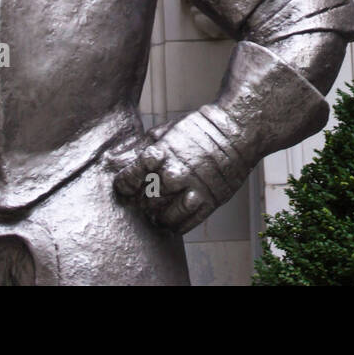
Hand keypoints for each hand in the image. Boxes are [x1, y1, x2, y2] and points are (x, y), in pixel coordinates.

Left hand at [109, 113, 246, 234]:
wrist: (236, 130)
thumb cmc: (199, 129)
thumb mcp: (166, 131)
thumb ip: (143, 147)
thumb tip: (117, 159)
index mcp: (159, 153)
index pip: (128, 179)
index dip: (125, 184)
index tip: (129, 185)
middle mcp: (173, 174)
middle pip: (144, 200)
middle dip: (142, 201)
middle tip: (147, 197)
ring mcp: (191, 189)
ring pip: (162, 217)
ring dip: (158, 216)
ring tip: (160, 210)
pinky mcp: (208, 202)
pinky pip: (184, 225)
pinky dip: (176, 224)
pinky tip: (175, 216)